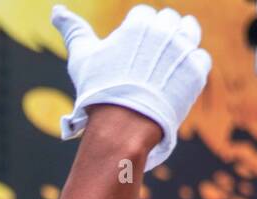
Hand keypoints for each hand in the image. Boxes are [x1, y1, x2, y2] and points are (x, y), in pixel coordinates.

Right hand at [52, 4, 211, 169]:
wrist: (122, 128)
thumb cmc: (98, 93)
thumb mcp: (81, 58)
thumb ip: (73, 30)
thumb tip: (55, 9)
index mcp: (139, 23)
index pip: (143, 15)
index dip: (135, 33)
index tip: (129, 54)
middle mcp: (165, 31)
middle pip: (168, 20)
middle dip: (159, 36)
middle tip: (146, 62)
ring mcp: (183, 50)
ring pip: (189, 31)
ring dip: (180, 43)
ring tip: (165, 64)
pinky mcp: (197, 70)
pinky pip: (201, 58)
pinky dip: (190, 68)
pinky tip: (173, 82)